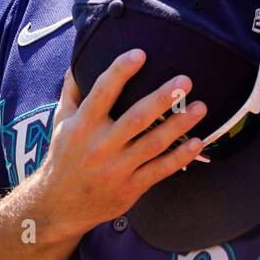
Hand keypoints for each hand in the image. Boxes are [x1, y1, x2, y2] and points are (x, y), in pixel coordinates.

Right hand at [32, 49, 207, 238]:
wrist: (59, 205)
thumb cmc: (64, 157)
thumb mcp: (60, 123)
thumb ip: (71, 92)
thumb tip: (77, 61)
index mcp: (82, 125)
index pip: (102, 93)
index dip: (120, 72)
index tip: (140, 54)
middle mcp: (100, 146)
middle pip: (136, 118)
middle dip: (162, 99)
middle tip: (184, 81)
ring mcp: (116, 168)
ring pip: (153, 144)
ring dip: (179, 125)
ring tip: (200, 107)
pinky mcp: (130, 188)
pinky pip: (159, 170)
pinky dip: (179, 157)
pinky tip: (197, 143)